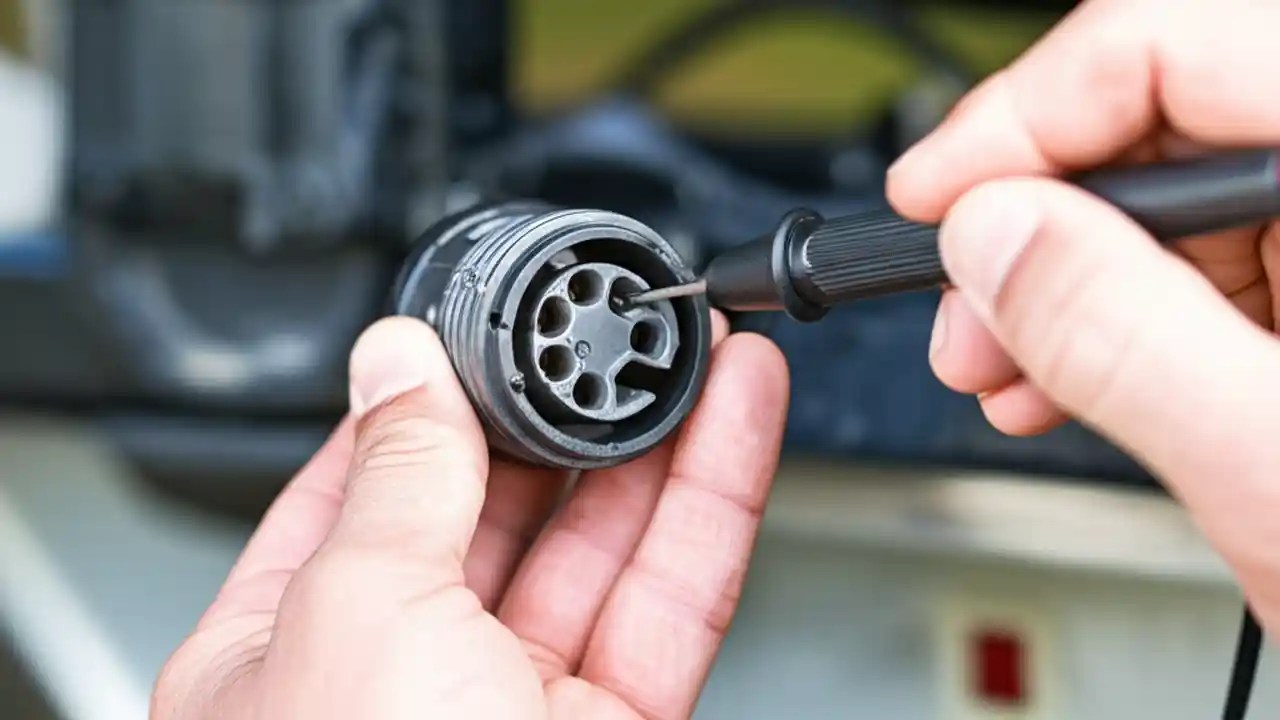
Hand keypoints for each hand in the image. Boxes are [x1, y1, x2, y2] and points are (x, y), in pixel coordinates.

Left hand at [152, 315, 787, 719]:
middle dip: (567, 408)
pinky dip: (711, 502)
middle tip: (616, 330)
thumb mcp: (357, 617)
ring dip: (660, 440)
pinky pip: (675, 596)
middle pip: (502, 504)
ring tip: (698, 351)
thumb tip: (396, 361)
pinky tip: (736, 422)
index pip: (371, 481)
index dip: (439, 395)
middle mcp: (407, 673)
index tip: (495, 328)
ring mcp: (520, 703)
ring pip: (603, 544)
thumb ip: (397, 477)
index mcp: (296, 643)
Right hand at [888, 0, 1279, 626]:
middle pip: (1171, 119)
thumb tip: (995, 238)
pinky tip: (1069, 379)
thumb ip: (1126, 338)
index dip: (1025, 115)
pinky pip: (1209, 263)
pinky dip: (1118, 320)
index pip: (1179, 45)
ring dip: (1063, 283)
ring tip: (1007, 372)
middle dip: (1034, 223)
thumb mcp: (1278, 475)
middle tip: (966, 314)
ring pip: (1175, 197)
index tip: (937, 197)